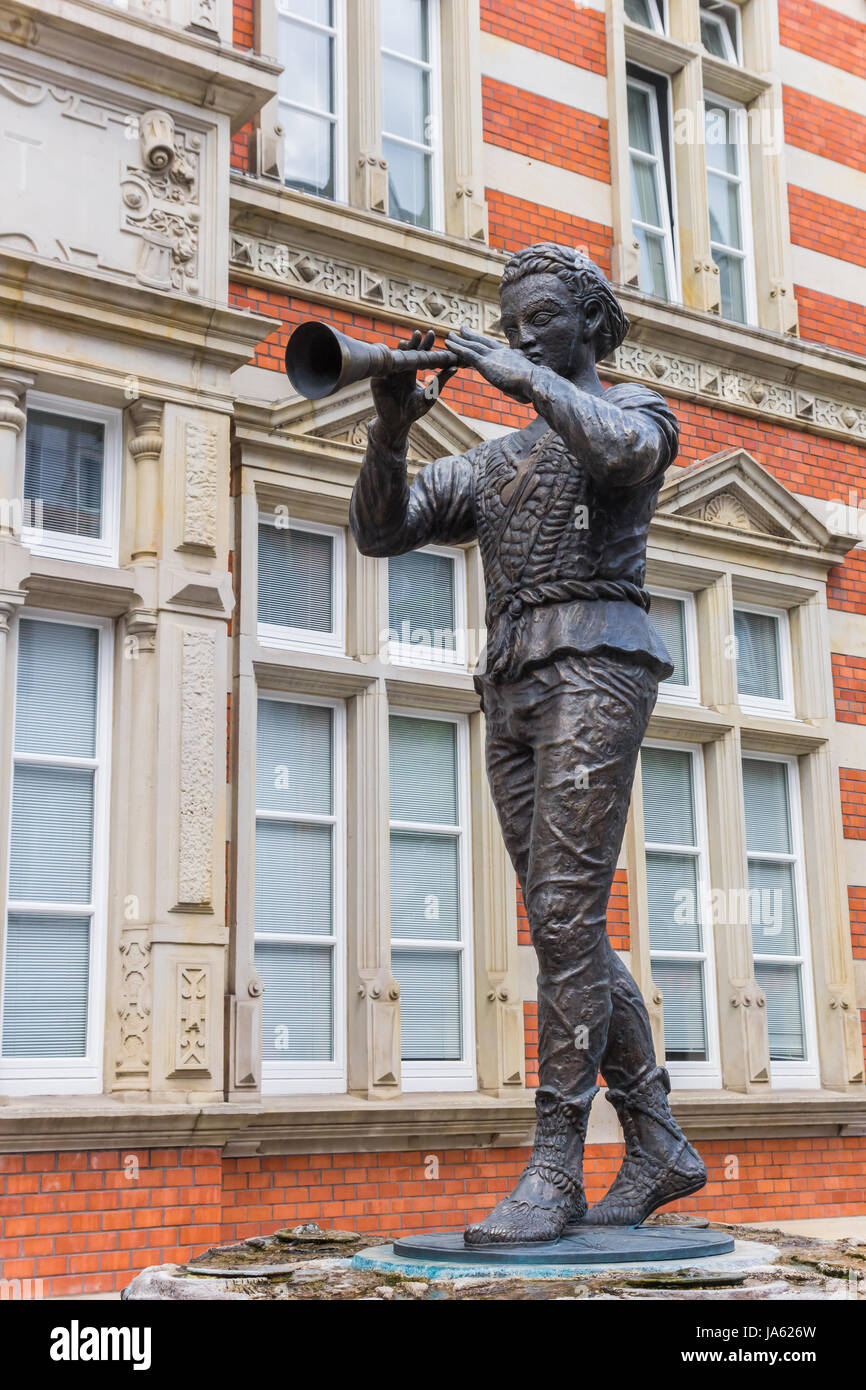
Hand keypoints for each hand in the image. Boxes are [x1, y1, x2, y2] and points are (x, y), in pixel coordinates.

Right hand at [371, 329, 457, 446]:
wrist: (398, 424)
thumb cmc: (414, 411)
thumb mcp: (430, 395)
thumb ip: (440, 381)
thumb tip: (455, 367)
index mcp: (410, 372)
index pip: (419, 354)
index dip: (425, 344)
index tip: (432, 333)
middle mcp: (399, 370)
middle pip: (407, 353)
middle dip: (412, 343)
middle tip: (419, 333)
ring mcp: (388, 375)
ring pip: (394, 359)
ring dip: (399, 351)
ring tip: (405, 343)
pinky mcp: (377, 381)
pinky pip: (381, 370)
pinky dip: (385, 363)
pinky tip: (391, 357)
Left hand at [445, 327, 534, 403]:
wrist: (535, 381)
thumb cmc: (534, 387)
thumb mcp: (526, 383)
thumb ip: (517, 384)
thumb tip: (515, 392)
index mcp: (511, 356)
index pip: (494, 348)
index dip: (485, 343)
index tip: (479, 339)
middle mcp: (501, 352)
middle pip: (482, 342)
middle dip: (471, 336)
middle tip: (461, 329)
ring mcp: (492, 356)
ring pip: (472, 345)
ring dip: (459, 340)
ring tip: (449, 335)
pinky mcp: (485, 363)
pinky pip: (467, 353)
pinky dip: (456, 347)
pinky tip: (447, 343)